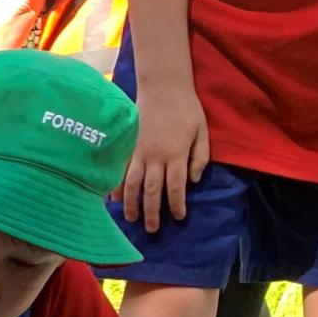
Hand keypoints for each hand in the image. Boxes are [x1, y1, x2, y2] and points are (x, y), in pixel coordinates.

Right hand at [120, 77, 207, 230]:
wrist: (164, 87)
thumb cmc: (187, 108)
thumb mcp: (202, 131)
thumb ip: (199, 157)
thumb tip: (194, 181)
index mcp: (176, 154)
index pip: (176, 187)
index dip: (177, 205)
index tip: (178, 217)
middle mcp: (156, 157)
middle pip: (152, 191)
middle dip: (152, 212)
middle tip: (152, 229)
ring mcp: (139, 152)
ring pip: (133, 185)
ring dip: (132, 204)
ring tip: (131, 219)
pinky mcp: (129, 147)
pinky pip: (121, 171)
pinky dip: (117, 187)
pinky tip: (115, 200)